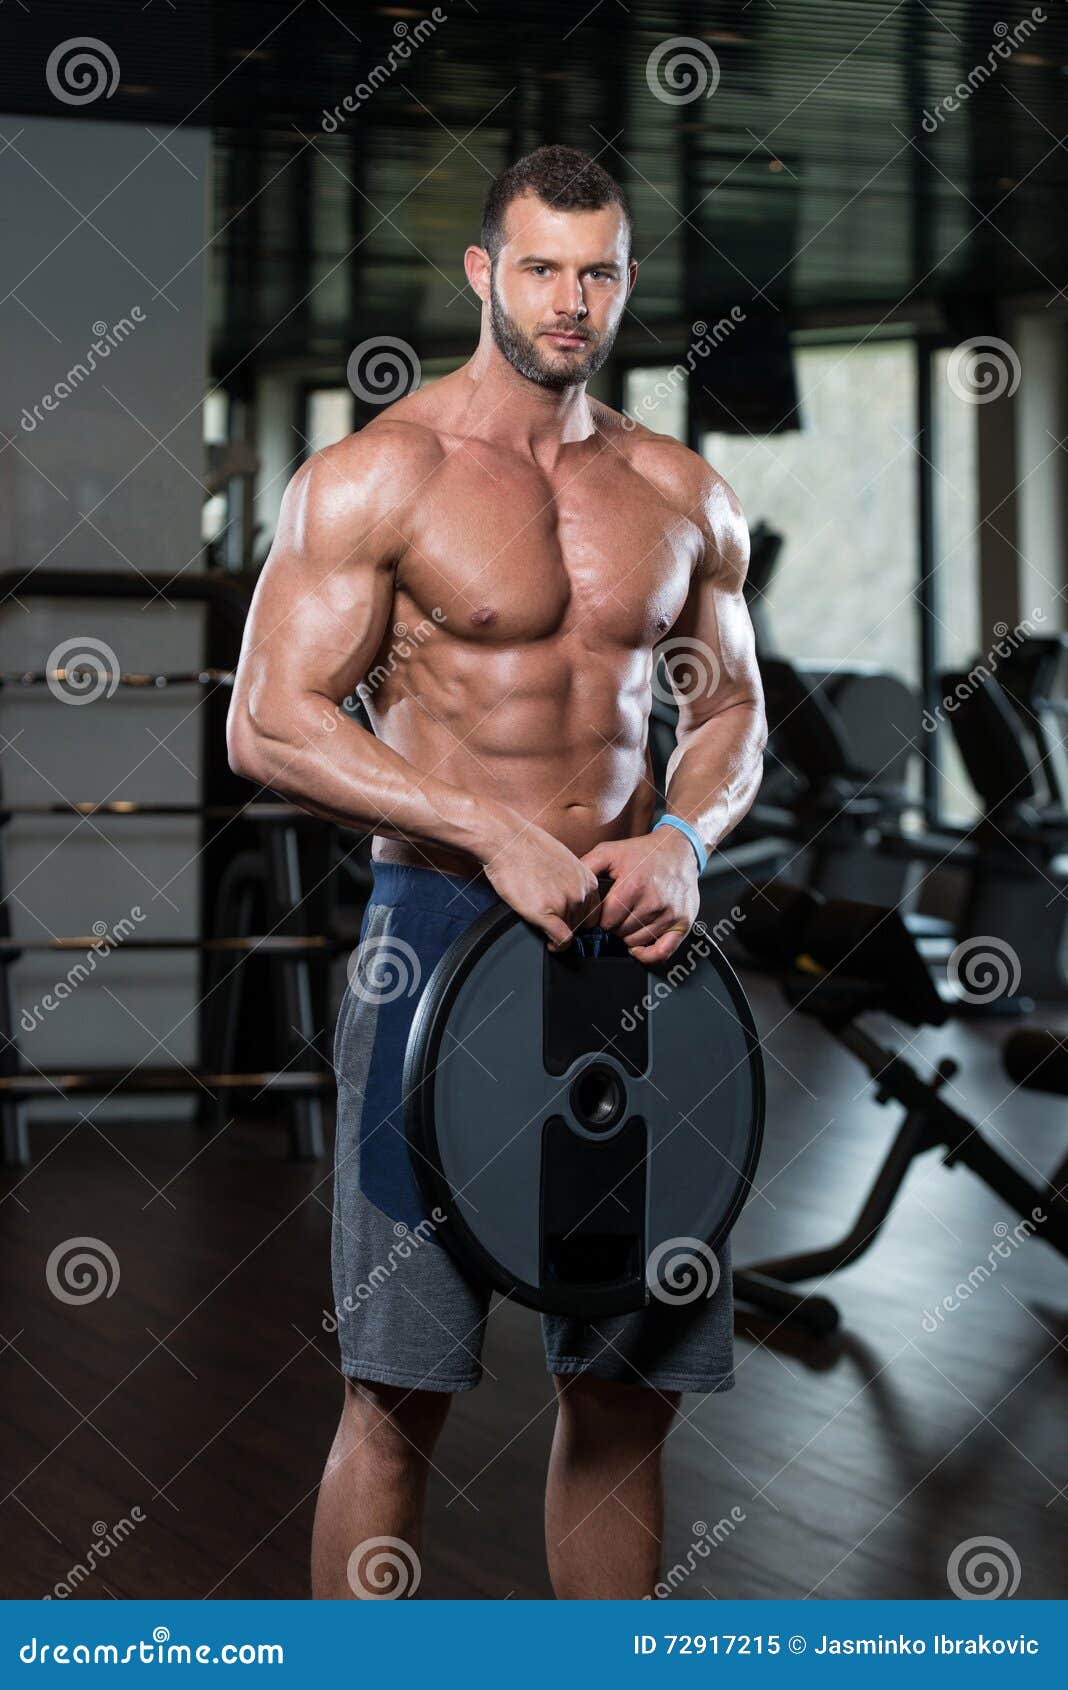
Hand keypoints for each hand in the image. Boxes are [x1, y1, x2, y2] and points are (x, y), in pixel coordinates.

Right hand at [479, 812, 599, 950]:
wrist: (507, 841)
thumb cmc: (527, 848)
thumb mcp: (564, 862)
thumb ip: (573, 882)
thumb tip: (571, 898)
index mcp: (588, 880)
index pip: (595, 912)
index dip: (581, 919)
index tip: (569, 920)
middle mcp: (581, 893)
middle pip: (583, 924)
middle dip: (569, 925)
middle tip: (552, 919)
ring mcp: (565, 904)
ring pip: (570, 932)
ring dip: (559, 930)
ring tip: (542, 917)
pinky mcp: (547, 913)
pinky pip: (561, 940)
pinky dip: (557, 946)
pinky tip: (549, 943)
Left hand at [580, 828, 700, 963]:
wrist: (678, 849)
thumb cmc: (642, 852)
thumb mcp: (610, 852)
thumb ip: (586, 866)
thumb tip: (566, 884)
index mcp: (634, 885)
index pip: (606, 920)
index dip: (600, 918)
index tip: (603, 910)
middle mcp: (653, 902)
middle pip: (620, 932)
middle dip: (614, 925)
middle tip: (618, 912)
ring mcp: (670, 914)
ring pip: (636, 942)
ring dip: (628, 935)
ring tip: (630, 918)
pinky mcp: (683, 923)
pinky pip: (662, 952)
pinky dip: (647, 955)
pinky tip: (638, 947)